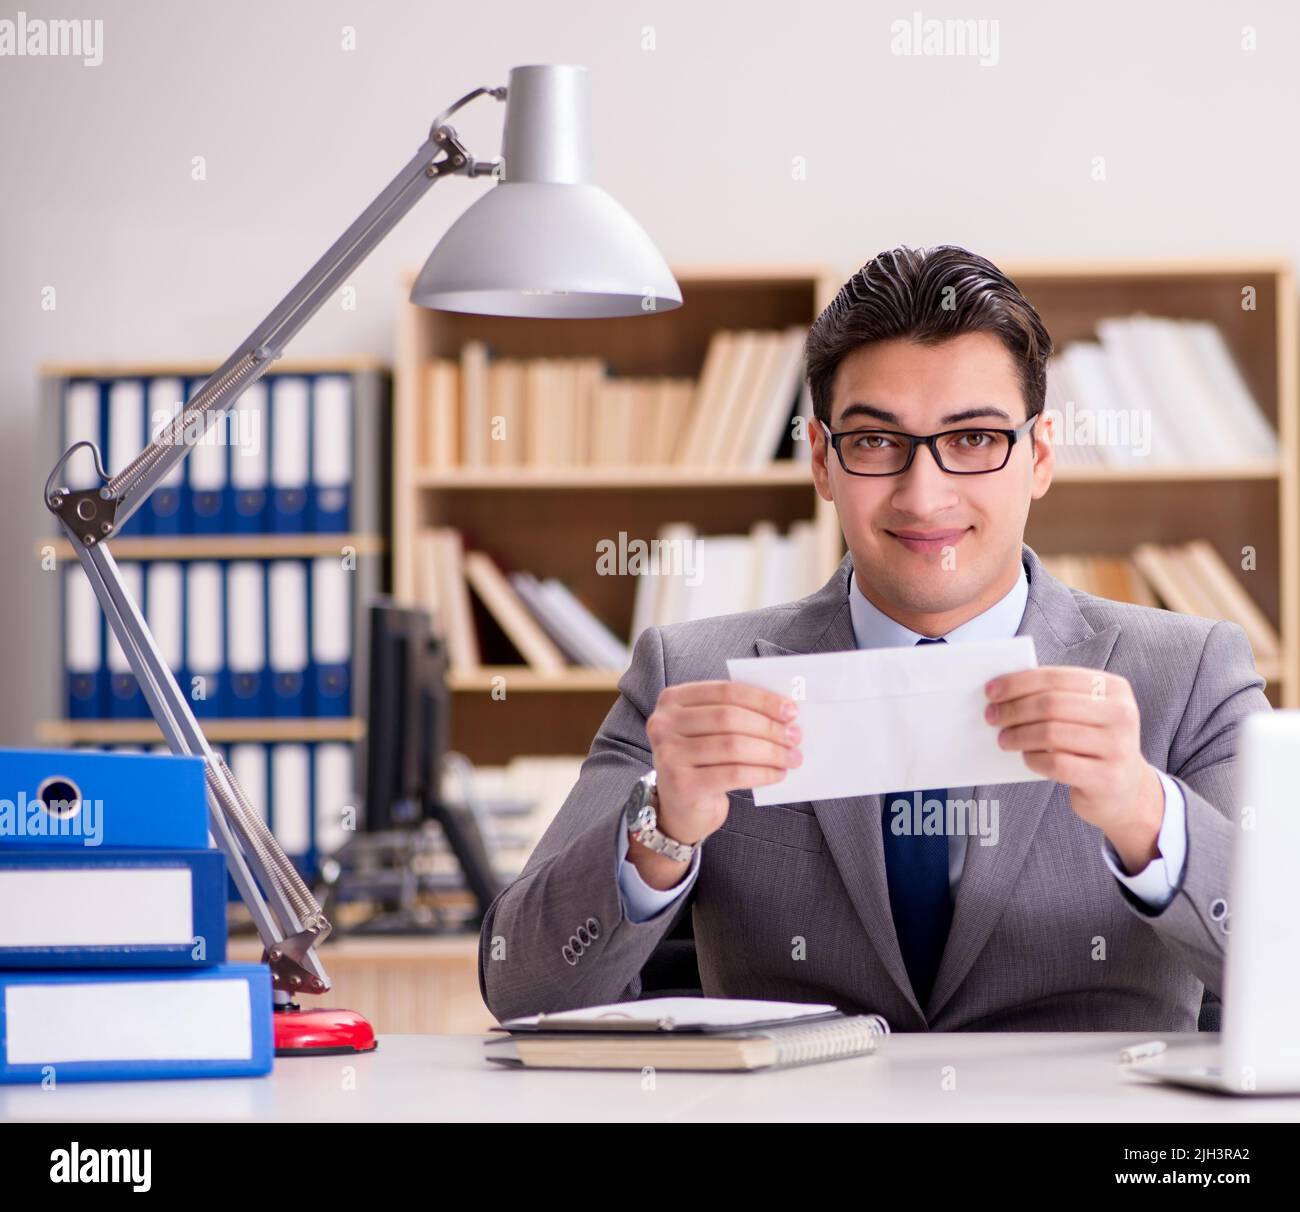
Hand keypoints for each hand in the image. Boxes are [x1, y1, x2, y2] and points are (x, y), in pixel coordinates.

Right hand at [644, 680, 802, 846]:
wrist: (679, 807)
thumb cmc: (702, 761)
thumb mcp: (709, 730)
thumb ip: (736, 714)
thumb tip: (784, 712)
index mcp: (672, 699)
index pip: (725, 691)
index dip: (761, 699)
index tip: (791, 710)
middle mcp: (663, 724)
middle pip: (729, 718)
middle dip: (769, 727)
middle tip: (795, 736)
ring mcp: (669, 755)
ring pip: (733, 746)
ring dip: (771, 752)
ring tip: (792, 758)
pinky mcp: (681, 784)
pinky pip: (733, 774)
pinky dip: (762, 773)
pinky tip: (778, 774)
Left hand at [984, 666, 1163, 873]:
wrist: (1125, 790)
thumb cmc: (1092, 743)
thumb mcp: (1085, 713)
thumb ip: (1055, 697)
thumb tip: (1003, 690)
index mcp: (1114, 688)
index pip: (1057, 677)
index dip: (1019, 682)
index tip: (991, 691)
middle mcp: (1122, 714)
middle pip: (1051, 704)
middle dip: (1014, 709)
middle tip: (991, 717)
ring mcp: (1118, 747)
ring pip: (1051, 733)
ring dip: (1018, 735)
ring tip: (1004, 739)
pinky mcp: (1107, 777)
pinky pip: (1056, 763)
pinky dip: (1033, 758)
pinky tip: (1027, 757)